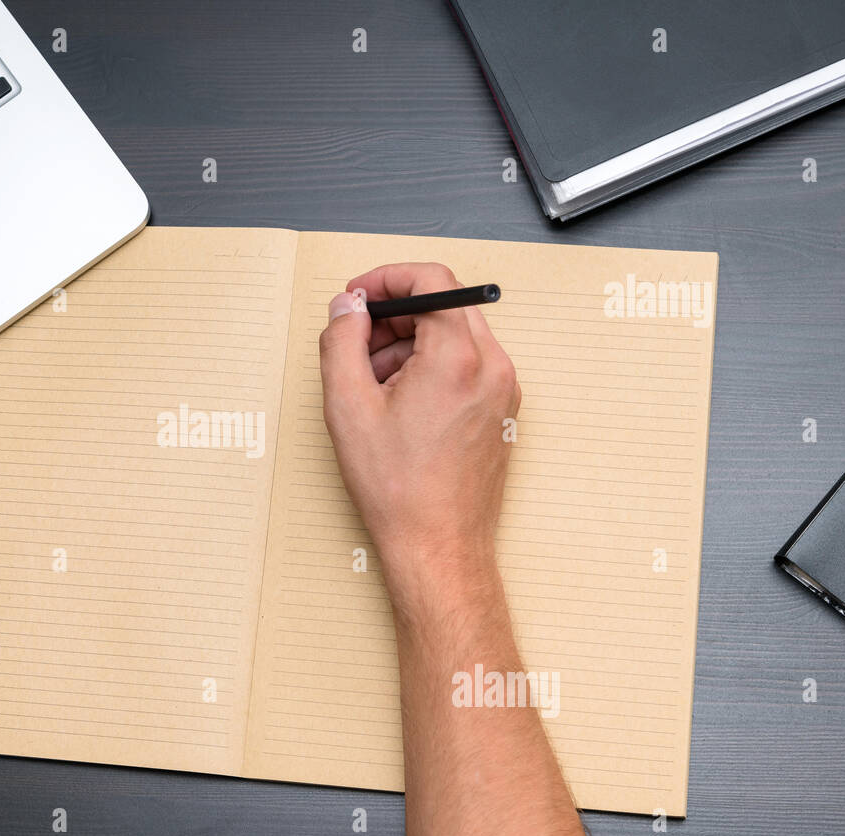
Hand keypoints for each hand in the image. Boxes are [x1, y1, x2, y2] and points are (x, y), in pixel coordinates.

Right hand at [319, 263, 519, 599]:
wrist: (437, 545)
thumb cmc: (399, 489)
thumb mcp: (348, 407)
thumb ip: (342, 341)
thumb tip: (347, 305)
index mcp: (458, 358)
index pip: (432, 280)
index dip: (386, 279)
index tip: (358, 298)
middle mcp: (492, 366)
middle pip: (444, 304)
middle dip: (394, 316)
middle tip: (356, 344)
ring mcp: (502, 389)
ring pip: (453, 334)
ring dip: (409, 344)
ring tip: (372, 385)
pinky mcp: (502, 409)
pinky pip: (466, 363)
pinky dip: (430, 367)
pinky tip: (398, 404)